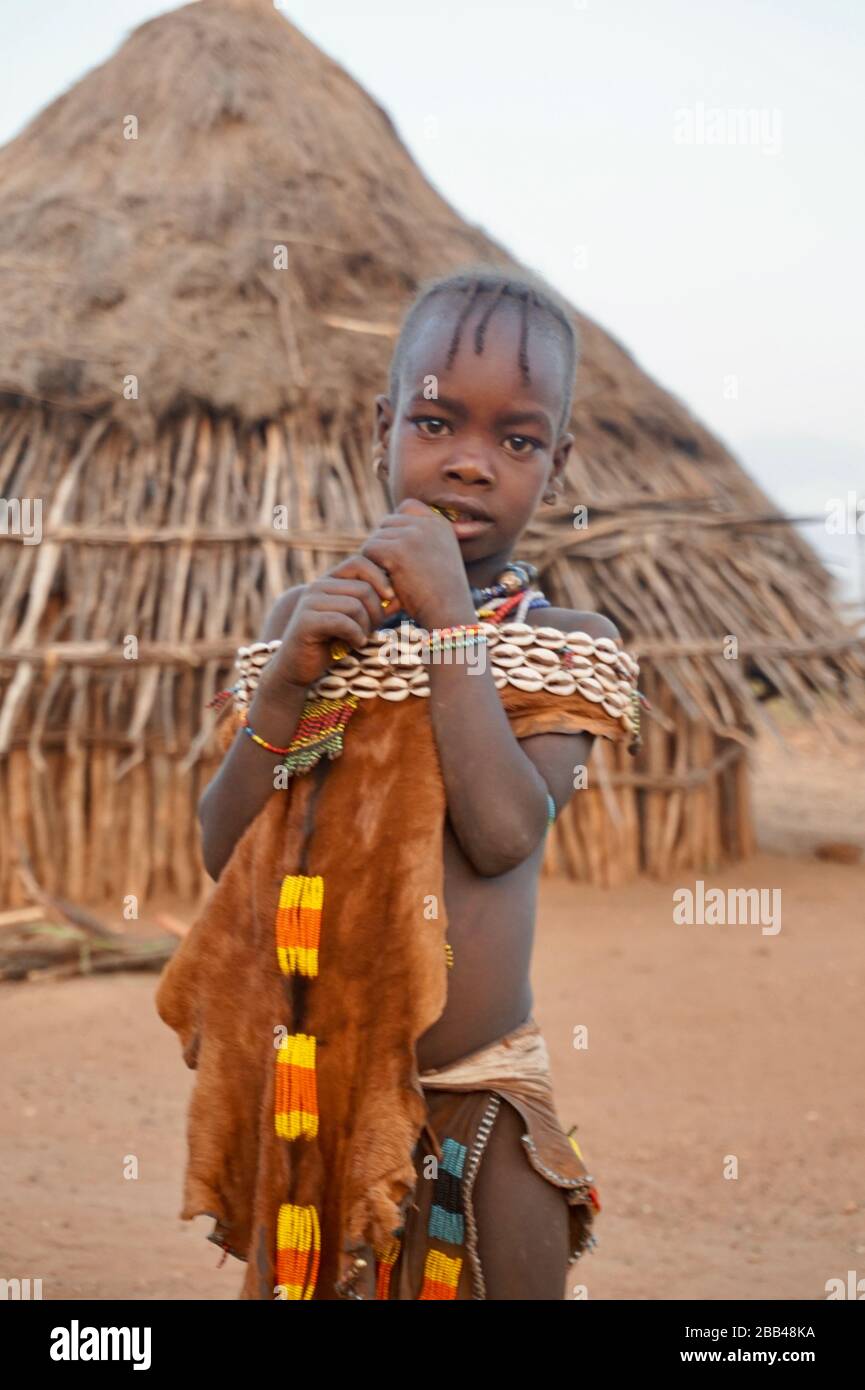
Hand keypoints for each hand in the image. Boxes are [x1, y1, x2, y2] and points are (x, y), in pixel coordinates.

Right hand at [260, 556, 393, 690]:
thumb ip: (374, 606)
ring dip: (365, 627)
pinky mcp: (306, 620)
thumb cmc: (331, 644)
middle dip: (376, 613)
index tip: (391, 598)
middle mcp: (318, 585)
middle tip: (371, 630)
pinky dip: (355, 635)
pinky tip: (354, 644)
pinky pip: (343, 622)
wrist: (298, 667)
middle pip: (363, 588)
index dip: (380, 578)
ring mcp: (310, 601)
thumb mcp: (357, 621)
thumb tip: (399, 596)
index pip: (360, 561)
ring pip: (355, 605)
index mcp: (330, 580)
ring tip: (360, 638)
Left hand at [359, 499, 473, 627]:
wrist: (448, 613)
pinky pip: (369, 550)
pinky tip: (386, 584)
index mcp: (440, 524)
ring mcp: (413, 534)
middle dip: (384, 544)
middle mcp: (428, 523)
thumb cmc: (441, 595)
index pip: (407, 507)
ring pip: (376, 537)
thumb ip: (420, 540)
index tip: (398, 551)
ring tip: (392, 580)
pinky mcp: (398, 549)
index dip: (397, 526)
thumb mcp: (438, 559)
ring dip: (377, 559)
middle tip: (390, 570)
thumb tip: (388, 528)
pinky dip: (372, 567)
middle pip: (387, 522)